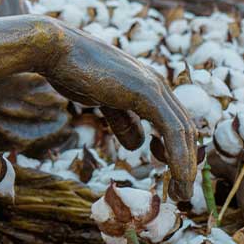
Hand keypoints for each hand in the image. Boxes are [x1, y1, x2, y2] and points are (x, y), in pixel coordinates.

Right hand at [39, 21, 199, 193]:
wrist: (57, 50)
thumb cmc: (73, 71)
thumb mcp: (103, 101)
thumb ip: (123, 119)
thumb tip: (139, 144)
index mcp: (148, 85)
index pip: (175, 122)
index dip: (179, 151)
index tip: (173, 176)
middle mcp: (156, 84)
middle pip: (185, 128)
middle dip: (186, 162)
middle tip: (182, 192)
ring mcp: (153, 86)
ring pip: (183, 132)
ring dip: (185, 165)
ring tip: (181, 193)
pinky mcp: (145, 92)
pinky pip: (171, 130)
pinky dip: (178, 156)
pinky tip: (177, 176)